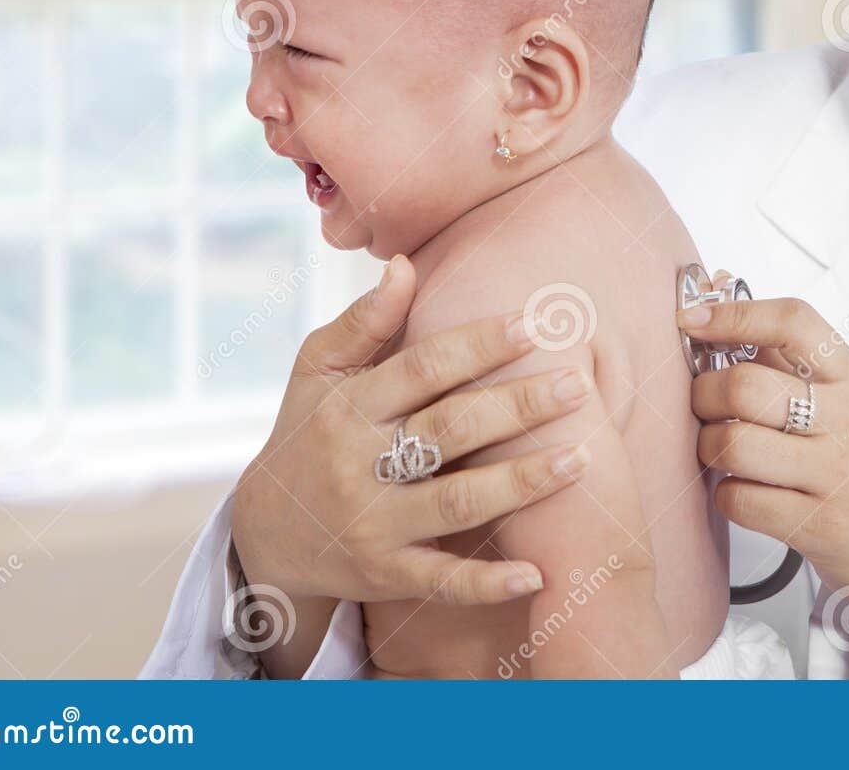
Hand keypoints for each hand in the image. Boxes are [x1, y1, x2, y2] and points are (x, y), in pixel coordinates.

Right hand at [232, 254, 596, 608]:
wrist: (266, 531)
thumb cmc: (309, 431)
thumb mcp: (318, 372)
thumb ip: (365, 322)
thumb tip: (404, 265)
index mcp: (348, 407)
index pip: (422, 368)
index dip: (479, 345)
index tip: (535, 324)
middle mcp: (358, 465)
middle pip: (450, 430)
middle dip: (518, 406)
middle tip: (579, 384)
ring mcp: (372, 524)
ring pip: (456, 502)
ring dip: (522, 482)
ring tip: (582, 458)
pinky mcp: (385, 574)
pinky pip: (441, 580)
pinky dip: (487, 582)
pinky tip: (537, 573)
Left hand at [677, 296, 848, 600]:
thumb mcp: (842, 395)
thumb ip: (783, 356)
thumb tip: (715, 303)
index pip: (792, 323)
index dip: (733, 316)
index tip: (693, 321)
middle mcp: (847, 419)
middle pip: (745, 387)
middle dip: (703, 394)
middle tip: (703, 405)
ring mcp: (834, 473)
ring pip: (733, 444)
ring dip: (708, 446)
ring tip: (720, 448)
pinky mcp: (816, 523)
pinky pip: (737, 499)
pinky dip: (725, 492)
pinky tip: (742, 488)